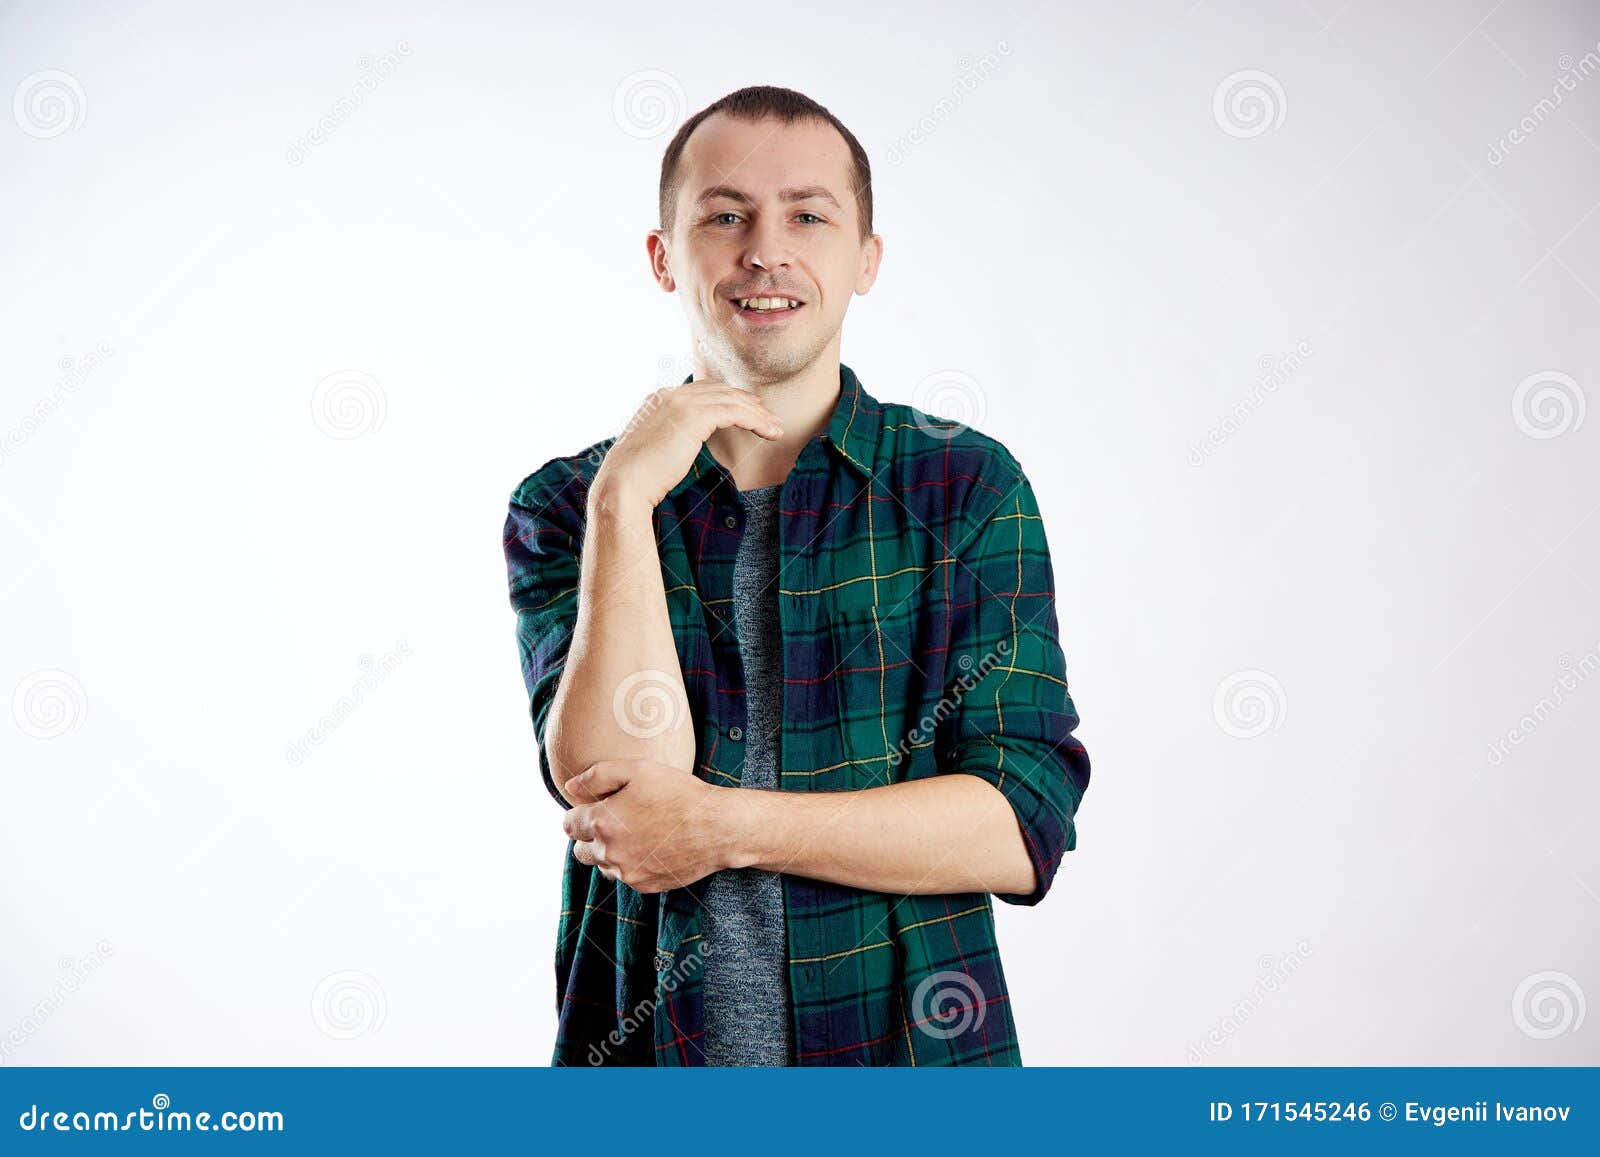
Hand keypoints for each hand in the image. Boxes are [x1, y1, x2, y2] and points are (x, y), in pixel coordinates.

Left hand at [561, 757, 739, 893]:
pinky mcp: (645, 886)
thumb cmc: (679, 794)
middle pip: (581, 850)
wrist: (717, 828)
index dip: (581, 813)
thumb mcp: (638, 770)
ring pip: (604, 865)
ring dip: (611, 852)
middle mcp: (609, 853)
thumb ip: (597, 776)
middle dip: (592, 836)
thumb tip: (570, 787)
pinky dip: (633, 864)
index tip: (598, 807)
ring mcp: (627, 873)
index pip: (569, 825)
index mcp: (601, 822)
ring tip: (639, 833)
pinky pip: (627, 876)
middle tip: (618, 820)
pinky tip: (653, 847)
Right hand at [592, 355, 782, 510]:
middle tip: (770, 417)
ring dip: (759, 414)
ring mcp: (680, 402)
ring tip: (776, 429)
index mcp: (658, 399)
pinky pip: (735, 412)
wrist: (623, 484)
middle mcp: (670, 395)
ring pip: (732, 400)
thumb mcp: (652, 450)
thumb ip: (669, 439)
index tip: (750, 409)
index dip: (729, 398)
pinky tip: (769, 432)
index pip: (703, 391)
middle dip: (749, 403)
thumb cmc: (636, 478)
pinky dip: (756, 420)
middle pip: (720, 391)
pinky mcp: (693, 417)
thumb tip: (679, 448)